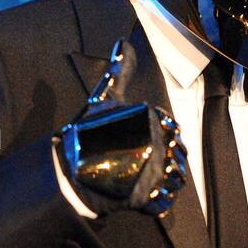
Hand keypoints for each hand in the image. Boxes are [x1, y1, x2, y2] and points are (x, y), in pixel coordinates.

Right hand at [55, 40, 188, 216]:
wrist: (70, 167)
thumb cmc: (89, 132)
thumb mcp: (105, 98)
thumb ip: (118, 72)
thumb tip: (122, 42)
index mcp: (154, 122)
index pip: (173, 128)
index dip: (165, 135)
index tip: (148, 138)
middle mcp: (157, 147)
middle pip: (178, 155)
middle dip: (167, 159)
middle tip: (145, 162)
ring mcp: (153, 175)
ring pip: (175, 180)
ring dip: (165, 181)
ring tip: (146, 180)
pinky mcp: (145, 198)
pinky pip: (161, 205)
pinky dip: (157, 204)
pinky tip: (146, 197)